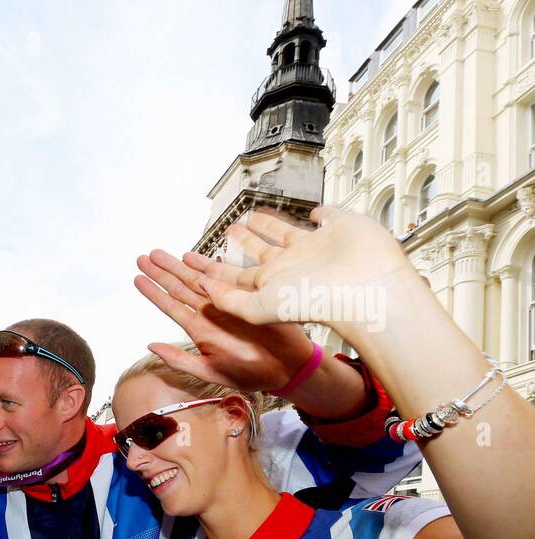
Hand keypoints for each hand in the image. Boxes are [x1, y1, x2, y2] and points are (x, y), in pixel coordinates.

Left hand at [135, 246, 316, 392]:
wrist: (287, 368)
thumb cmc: (250, 373)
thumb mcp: (209, 372)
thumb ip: (179, 359)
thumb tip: (151, 346)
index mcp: (199, 330)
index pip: (170, 306)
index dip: (153, 292)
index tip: (137, 279)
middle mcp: (209, 314)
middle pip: (179, 288)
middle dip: (160, 273)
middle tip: (142, 258)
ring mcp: (226, 304)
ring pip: (196, 280)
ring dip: (177, 267)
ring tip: (158, 254)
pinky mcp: (244, 298)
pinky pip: (222, 278)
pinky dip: (207, 267)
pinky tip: (192, 257)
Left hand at [188, 207, 421, 352]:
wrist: (365, 289)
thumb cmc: (316, 303)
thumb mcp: (259, 307)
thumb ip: (229, 299)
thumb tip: (202, 286)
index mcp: (272, 282)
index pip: (236, 275)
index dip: (214, 268)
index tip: (194, 261)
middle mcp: (292, 265)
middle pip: (259, 251)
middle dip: (242, 242)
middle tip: (229, 231)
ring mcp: (316, 246)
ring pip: (286, 232)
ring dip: (269, 225)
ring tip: (252, 216)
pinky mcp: (340, 228)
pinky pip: (327, 217)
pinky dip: (320, 213)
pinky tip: (313, 211)